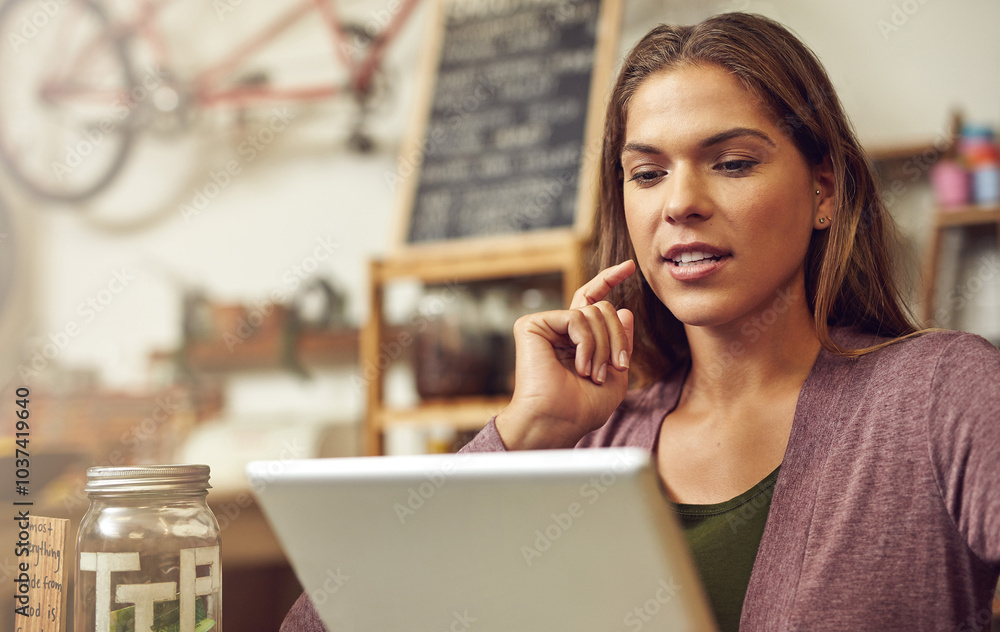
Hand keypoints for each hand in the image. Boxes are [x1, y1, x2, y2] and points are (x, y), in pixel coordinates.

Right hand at [495, 260, 635, 448]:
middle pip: (603, 308)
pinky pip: (576, 317)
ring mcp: (545, 325)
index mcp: (576, 339)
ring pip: (594, 312)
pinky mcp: (532, 325)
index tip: (630, 267)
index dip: (610, 280)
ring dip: (604, 347)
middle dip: (618, 337)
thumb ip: (621, 343)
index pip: (593, 300)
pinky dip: (587, 344)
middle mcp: (559, 328)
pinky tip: (581, 366)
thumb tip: (625, 308)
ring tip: (594, 374)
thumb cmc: (582, 409)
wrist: (557, 422)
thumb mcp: (616, 376)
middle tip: (618, 366)